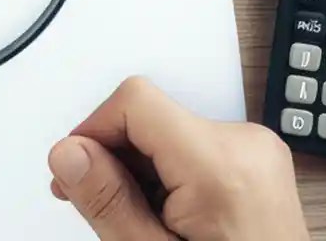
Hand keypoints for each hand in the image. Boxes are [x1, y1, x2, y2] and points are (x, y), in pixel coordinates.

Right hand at [48, 77, 308, 240]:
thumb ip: (110, 202)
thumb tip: (68, 153)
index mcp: (221, 165)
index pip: (136, 101)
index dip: (93, 132)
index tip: (79, 175)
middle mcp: (246, 144)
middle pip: (150, 117)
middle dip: (115, 160)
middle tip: (102, 212)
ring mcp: (257, 151)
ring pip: (167, 134)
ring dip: (140, 172)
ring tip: (141, 225)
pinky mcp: (256, 162)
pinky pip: (193, 149)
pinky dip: (168, 177)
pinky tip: (165, 217)